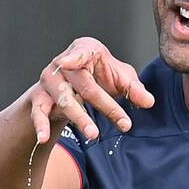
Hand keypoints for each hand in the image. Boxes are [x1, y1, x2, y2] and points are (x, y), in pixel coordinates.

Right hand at [29, 37, 155, 143]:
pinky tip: (43, 138)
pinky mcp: (39, 98)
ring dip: (80, 118)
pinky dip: (41, 125)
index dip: (76, 57)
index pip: (82, 52)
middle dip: (105, 105)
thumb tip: (149, 102)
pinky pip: (39, 112)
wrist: (68, 87)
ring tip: (93, 134)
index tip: (70, 62)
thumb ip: (133, 88)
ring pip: (64, 100)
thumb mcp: (118, 79)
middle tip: (124, 124)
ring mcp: (49, 81)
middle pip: (84, 85)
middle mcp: (62, 63)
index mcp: (84, 50)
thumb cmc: (97, 77)